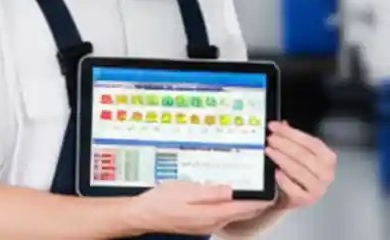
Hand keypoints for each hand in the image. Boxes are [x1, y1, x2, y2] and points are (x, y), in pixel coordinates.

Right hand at [124, 181, 273, 235]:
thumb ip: (209, 191)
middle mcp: (213, 222)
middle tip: (267, 189)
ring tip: (254, 192)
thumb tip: (230, 190)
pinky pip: (224, 215)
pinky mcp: (202, 223)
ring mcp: (208, 224)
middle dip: (256, 202)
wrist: (144, 215)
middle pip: (242, 213)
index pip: (243, 207)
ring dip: (245, 205)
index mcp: (211, 213)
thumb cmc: (160, 201)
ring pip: (234, 215)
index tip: (270, 190)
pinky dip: (232, 207)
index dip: (259, 199)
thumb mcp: (184, 190)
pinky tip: (230, 199)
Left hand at [265, 121, 336, 209]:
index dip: (291, 133)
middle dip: (285, 145)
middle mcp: (326, 173)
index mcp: (326, 158)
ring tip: (268, 151)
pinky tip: (275, 172)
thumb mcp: (294, 152)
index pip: (312, 142)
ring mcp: (318, 188)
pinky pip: (295, 189)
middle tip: (270, 139)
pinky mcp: (306, 200)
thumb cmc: (293, 171)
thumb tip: (279, 124)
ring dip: (283, 159)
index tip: (274, 126)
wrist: (287, 195)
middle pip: (305, 156)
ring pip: (300, 171)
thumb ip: (290, 138)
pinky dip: (285, 180)